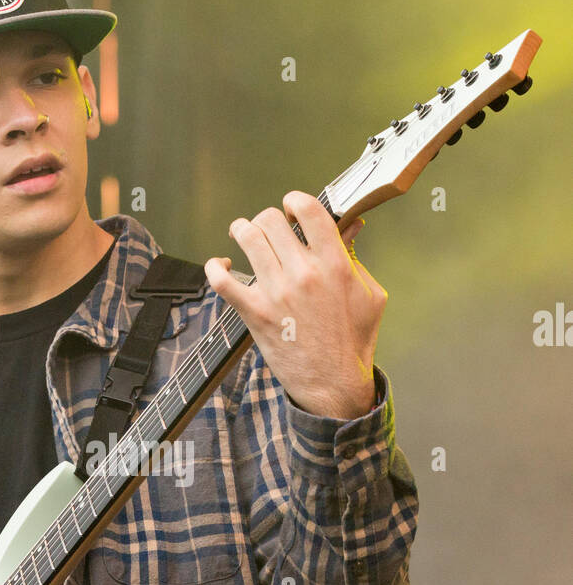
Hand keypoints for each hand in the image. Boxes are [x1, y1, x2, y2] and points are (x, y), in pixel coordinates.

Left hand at [204, 192, 387, 419]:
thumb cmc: (354, 340)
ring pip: (247, 238)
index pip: (308, 210)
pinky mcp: (255, 312)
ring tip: (242, 235)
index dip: (294, 201)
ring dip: (242, 231)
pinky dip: (215, 267)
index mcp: (335, 264)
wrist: (334, 383)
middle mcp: (304, 273)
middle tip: (266, 229)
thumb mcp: (369, 294)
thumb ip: (354, 258)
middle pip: (271, 220)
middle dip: (267, 219)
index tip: (291, 209)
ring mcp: (276, 292)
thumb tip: (350, 227)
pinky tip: (220, 265)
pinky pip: (222, 280)